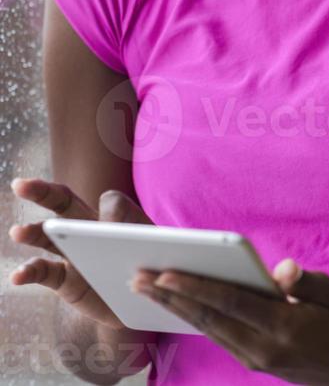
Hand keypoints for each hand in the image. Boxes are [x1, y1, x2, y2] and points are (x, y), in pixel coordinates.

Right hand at [8, 177, 153, 330]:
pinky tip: (17, 276)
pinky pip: (43, 273)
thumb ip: (136, 227)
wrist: (145, 302)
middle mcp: (86, 229)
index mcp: (113, 216)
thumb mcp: (152, 244)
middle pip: (62, 203)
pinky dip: (28, 272)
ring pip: (47, 237)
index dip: (112, 210)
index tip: (113, 227)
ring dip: (31, 233)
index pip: (110, 202)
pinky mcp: (65, 281)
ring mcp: (72, 254)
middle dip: (41, 192)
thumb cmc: (151, 265)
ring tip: (18, 232)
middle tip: (20, 185)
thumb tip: (109, 222)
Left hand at [130, 257, 328, 384]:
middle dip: (170, 298)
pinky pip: (217, 337)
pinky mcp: (254, 363)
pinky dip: (193, 319)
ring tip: (145, 290)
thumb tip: (280, 272)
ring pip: (207, 329)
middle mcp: (264, 348)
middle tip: (136, 278)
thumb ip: (304, 281)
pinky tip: (175, 306)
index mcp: (284, 326)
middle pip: (208, 318)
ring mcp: (257, 360)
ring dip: (174, 309)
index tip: (164, 273)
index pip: (230, 302)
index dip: (195, 287)